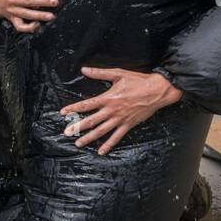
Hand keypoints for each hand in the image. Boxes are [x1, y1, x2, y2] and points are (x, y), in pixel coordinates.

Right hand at [0, 0, 57, 32]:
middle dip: (43, 1)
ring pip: (27, 14)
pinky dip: (29, 27)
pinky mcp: (12, 20)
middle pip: (29, 1)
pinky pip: (20, 26)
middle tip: (55, 1)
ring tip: (51, 16)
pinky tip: (37, 24)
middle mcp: (13, 0)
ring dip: (40, 15)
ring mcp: (12, 11)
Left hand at [60, 67, 182, 155]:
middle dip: (77, 127)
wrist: (157, 91)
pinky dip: (109, 145)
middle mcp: (112, 111)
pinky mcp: (128, 125)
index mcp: (108, 98)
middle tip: (66, 133)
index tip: (63, 113)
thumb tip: (84, 69)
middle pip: (91, 121)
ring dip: (89, 138)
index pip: (86, 104)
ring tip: (78, 143)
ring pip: (101, 131)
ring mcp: (120, 119)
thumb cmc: (138, 81)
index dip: (74, 108)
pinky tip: (101, 151)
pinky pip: (117, 137)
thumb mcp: (118, 74)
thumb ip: (100, 73)